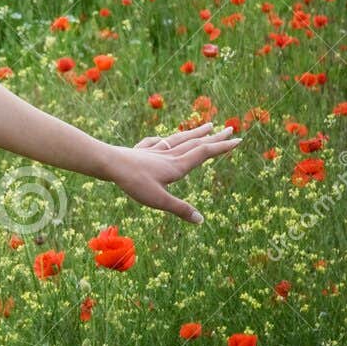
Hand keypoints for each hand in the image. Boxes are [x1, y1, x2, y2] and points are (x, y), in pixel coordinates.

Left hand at [105, 120, 243, 223]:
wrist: (108, 163)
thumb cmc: (133, 182)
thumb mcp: (158, 200)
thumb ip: (180, 209)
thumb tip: (201, 220)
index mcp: (177, 165)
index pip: (204, 153)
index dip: (222, 147)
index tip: (238, 140)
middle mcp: (168, 155)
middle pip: (195, 143)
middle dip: (214, 137)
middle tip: (231, 128)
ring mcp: (154, 151)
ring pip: (179, 139)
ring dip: (195, 133)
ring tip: (207, 125)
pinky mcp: (141, 151)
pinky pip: (157, 142)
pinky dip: (165, 139)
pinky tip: (162, 139)